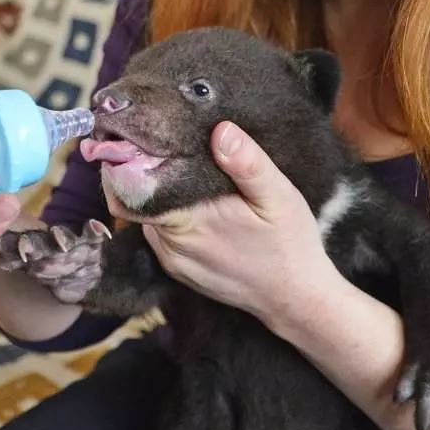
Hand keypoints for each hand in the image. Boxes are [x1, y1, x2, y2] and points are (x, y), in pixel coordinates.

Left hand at [134, 121, 342, 322]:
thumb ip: (248, 164)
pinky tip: (192, 203)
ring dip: (159, 196)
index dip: (135, 160)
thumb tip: (220, 130)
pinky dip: (169, 216)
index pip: (135, 188)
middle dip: (148, 173)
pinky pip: (160, 234)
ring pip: (148, 217)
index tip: (145, 136)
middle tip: (167, 145)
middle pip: (139, 200)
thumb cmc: (289, 246)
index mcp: (188, 222)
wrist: (294, 299)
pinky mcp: (177, 269)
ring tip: (181, 171)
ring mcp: (171, 260)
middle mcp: (170, 245)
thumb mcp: (279, 198)